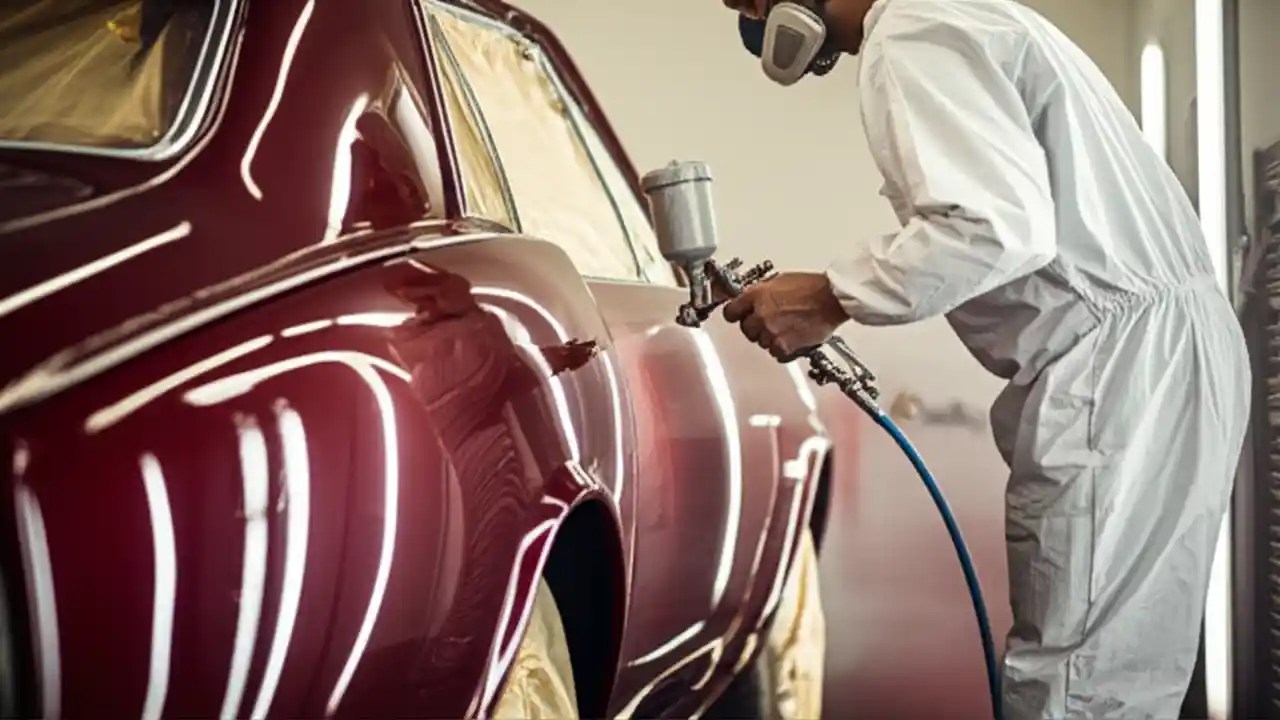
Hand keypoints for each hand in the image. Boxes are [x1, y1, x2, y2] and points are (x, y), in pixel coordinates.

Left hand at [723, 272, 849, 360]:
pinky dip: (782, 350)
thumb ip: (762, 292)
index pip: (730, 312)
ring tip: (787, 328)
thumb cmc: (813, 287)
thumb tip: (754, 300)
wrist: (832, 298)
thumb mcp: (780, 281)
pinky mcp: (784, 345)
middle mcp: (760, 314)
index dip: (735, 315)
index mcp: (757, 295)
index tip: (739, 316)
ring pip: (761, 342)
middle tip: (771, 323)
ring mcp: (771, 331)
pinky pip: (775, 353)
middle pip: (746, 329)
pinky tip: (792, 339)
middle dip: (756, 327)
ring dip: (771, 338)